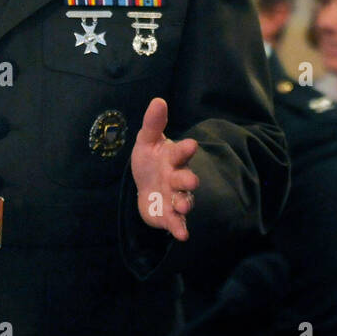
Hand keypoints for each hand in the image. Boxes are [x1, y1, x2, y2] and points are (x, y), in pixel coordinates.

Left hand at [130, 98, 199, 240]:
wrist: (145, 186)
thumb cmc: (150, 160)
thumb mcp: (146, 141)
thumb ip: (153, 124)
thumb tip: (158, 100)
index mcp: (172, 158)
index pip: (180, 152)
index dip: (185, 149)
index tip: (190, 145)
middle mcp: (177, 177)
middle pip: (186, 179)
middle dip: (188, 180)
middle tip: (191, 181)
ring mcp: (175, 197)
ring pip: (184, 201)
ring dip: (184, 203)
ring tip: (182, 207)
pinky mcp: (169, 215)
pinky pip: (177, 222)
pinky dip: (180, 228)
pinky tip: (182, 235)